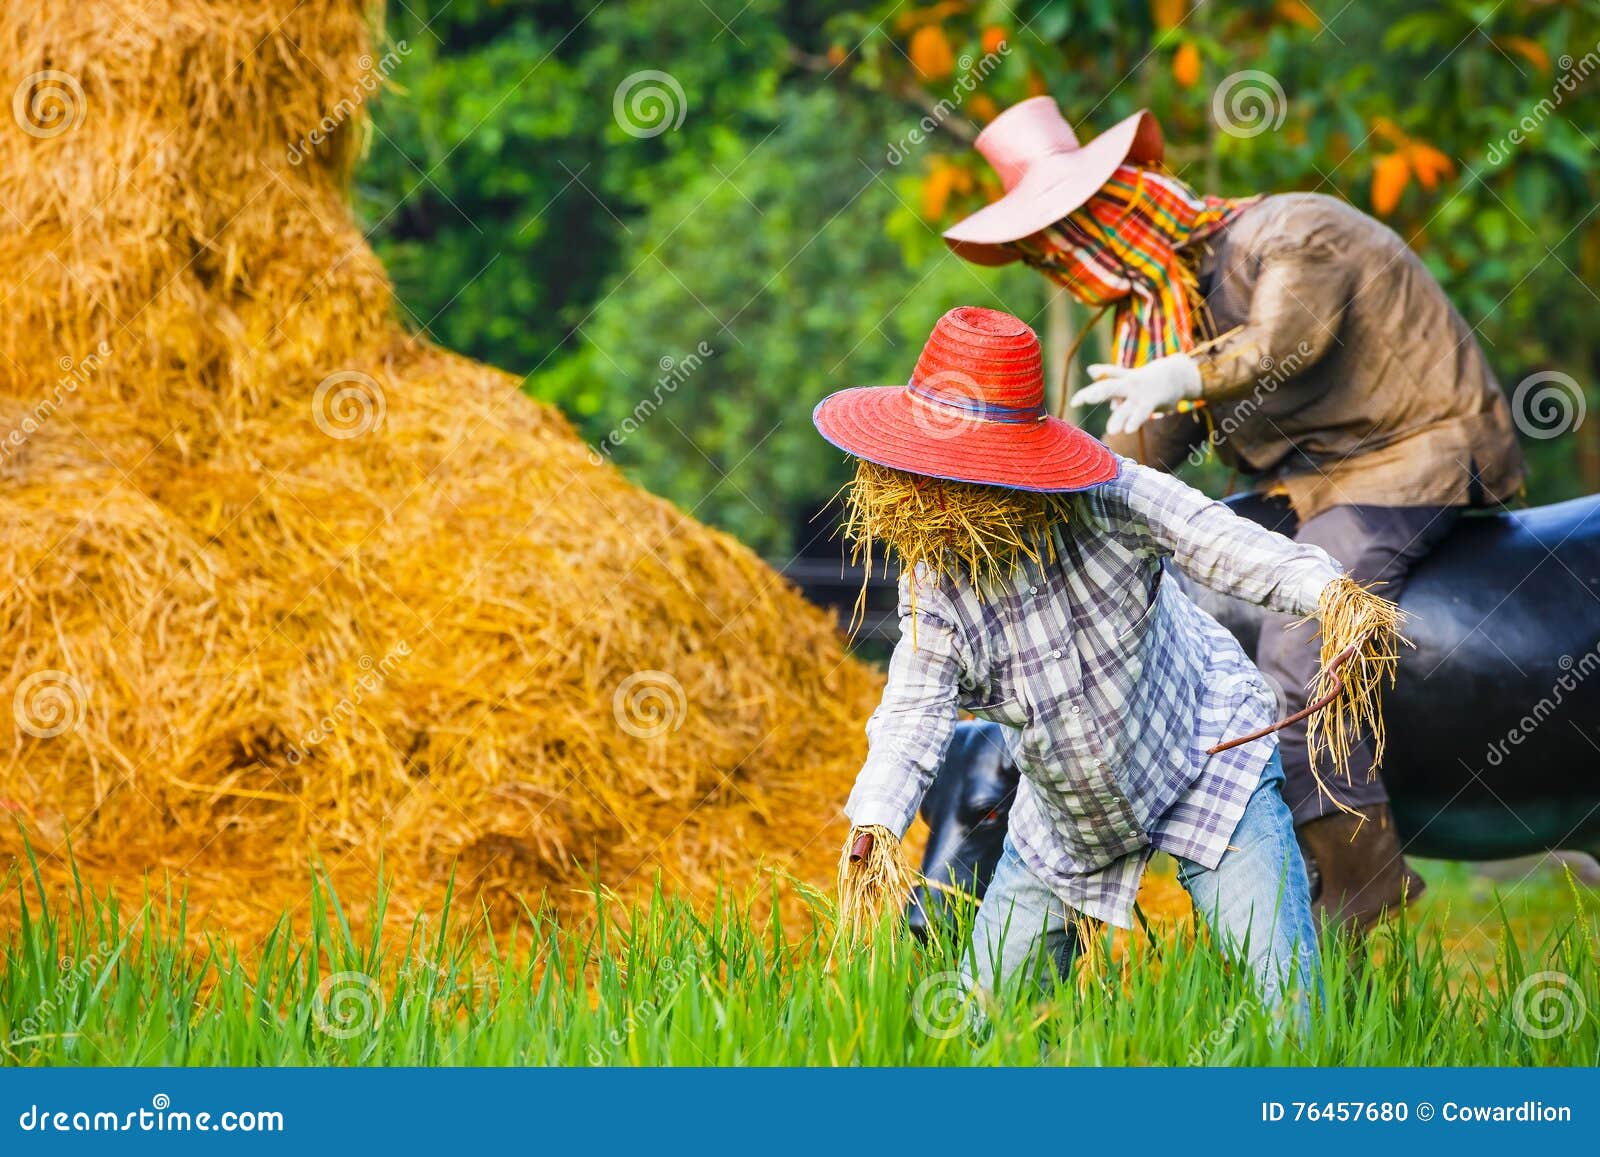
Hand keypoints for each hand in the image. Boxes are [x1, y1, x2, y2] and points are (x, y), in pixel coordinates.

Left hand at [1071, 353, 1201, 437]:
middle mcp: (1127, 385)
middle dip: (1096, 392)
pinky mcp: (1152, 401)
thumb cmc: (1149, 380)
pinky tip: (1128, 430)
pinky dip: (1135, 419)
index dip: (1085, 393)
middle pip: (1109, 387)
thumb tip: (1113, 405)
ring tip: (1112, 430)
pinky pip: (1142, 411)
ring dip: (1119, 417)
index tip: (1073, 404)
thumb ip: (1122, 394)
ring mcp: (1140, 393)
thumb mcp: (1131, 382)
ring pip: (1126, 405)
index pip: (1100, 383)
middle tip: (1084, 399)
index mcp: (1120, 380)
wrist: (1177, 374)